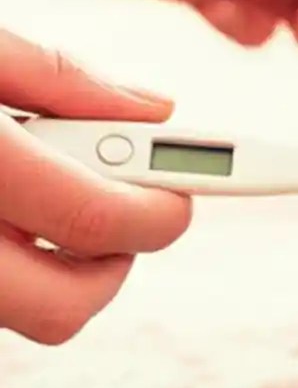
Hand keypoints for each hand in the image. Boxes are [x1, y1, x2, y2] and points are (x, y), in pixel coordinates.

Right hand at [0, 30, 191, 344]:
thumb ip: (55, 74)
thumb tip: (156, 110)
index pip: (99, 220)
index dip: (166, 208)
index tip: (188, 191)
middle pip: (67, 306)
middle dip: (116, 257)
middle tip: (118, 200)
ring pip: (31, 312)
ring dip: (63, 263)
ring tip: (43, 193)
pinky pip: (1, 295)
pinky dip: (20, 262)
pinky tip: (8, 209)